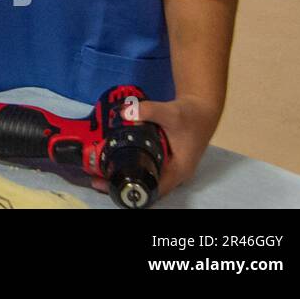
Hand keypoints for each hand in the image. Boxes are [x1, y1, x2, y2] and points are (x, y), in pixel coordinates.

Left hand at [91, 94, 220, 197]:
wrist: (201, 109)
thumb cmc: (190, 115)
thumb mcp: (170, 113)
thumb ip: (149, 111)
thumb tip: (125, 112)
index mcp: (178, 170)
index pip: (154, 190)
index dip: (131, 190)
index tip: (109, 185)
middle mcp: (174, 173)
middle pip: (146, 186)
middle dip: (122, 184)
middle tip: (97, 178)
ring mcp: (170, 167)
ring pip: (145, 177)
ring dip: (125, 176)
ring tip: (100, 171)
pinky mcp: (165, 159)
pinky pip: (145, 167)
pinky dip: (131, 166)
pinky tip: (115, 159)